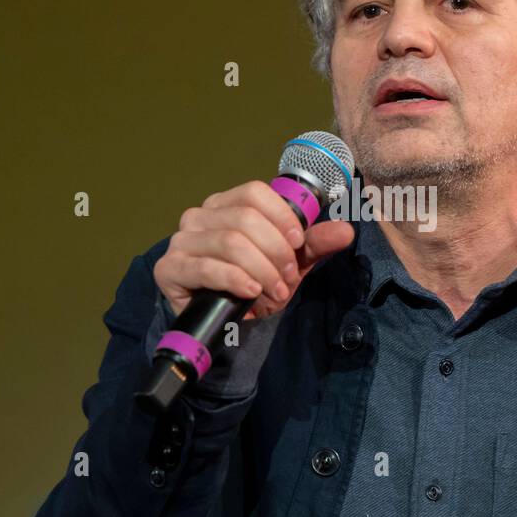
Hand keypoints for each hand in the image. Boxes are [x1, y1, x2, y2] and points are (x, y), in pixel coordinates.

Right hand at [152, 180, 354, 320]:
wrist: (224, 323)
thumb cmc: (254, 285)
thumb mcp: (290, 263)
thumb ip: (315, 244)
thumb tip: (346, 231)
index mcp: (226, 204)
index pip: (255, 193)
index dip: (282, 217)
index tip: (298, 244)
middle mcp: (200, 216)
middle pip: (245, 219)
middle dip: (276, 251)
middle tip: (288, 279)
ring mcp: (181, 241)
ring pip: (230, 242)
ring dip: (262, 270)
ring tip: (275, 291)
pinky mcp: (170, 268)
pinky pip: (207, 267)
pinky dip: (236, 280)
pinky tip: (251, 293)